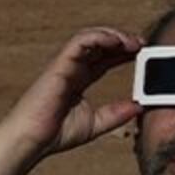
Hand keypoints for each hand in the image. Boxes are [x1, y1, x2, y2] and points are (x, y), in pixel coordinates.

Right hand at [0, 27, 143, 159]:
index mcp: (78, 79)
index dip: (123, 52)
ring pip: (90, 36)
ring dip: (113, 35)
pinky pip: (80, 41)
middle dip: (122, 40)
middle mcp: (71, 68)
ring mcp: (65, 64)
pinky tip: (116, 41)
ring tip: (133, 42)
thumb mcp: (96, 124)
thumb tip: (139, 107)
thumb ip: (116, 114)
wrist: (32, 140)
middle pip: (99, 44)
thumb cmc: (54, 134)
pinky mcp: (59, 64)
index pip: (104, 58)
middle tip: (143, 43)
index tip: (142, 53)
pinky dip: (99, 37)